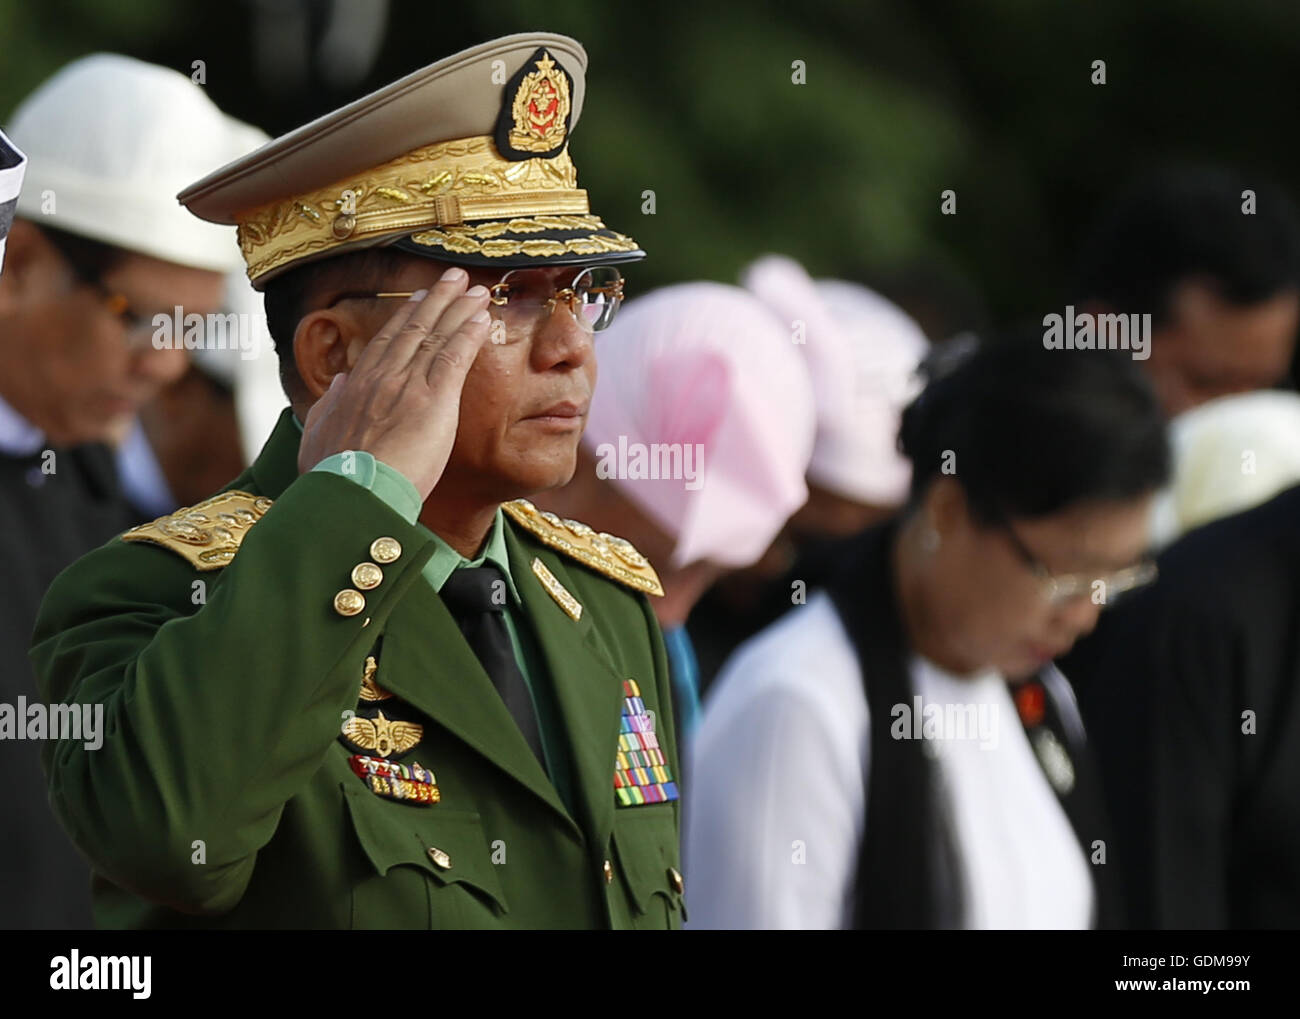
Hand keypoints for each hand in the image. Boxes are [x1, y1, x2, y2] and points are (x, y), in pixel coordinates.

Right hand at [297, 268, 491, 501]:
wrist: (352, 493)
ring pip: (436, 335)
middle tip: (454, 278)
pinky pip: (455, 356)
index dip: (406, 318)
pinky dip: (469, 332)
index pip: (386, 342)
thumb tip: (338, 384)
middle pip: (414, 328)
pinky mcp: (434, 400)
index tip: (420, 300)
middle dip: (436, 300)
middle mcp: (382, 376)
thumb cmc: (334, 477)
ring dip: (458, 308)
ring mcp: (408, 385)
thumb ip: (329, 407)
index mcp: (356, 386)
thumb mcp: (319, 437)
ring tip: (476, 289)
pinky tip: (482, 317)